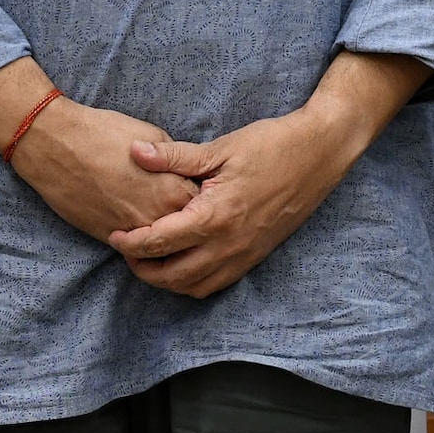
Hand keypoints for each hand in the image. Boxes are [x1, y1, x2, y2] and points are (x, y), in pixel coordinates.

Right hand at [0, 57, 196, 242]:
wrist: (57, 146)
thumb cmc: (105, 133)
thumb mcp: (154, 136)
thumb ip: (176, 162)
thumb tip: (187, 172)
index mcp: (172, 189)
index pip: (206, 205)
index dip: (207, 197)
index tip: (209, 192)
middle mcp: (155, 216)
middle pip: (188, 230)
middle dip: (192, 220)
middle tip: (196, 211)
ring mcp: (131, 230)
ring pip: (163, 244)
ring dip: (169, 235)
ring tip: (173, 223)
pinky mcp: (108, 237)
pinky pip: (136, 248)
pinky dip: (144, 241)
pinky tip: (146, 227)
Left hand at [110, 51, 429, 298]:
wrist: (320, 153)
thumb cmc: (272, 145)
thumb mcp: (222, 147)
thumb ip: (175, 157)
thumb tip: (134, 153)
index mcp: (215, 216)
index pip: (159, 242)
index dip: (130, 242)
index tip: (113, 233)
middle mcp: (229, 244)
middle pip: (171, 275)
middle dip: (142, 268)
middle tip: (126, 249)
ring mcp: (245, 255)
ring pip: (193, 287)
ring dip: (166, 280)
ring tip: (150, 260)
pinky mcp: (256, 256)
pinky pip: (216, 284)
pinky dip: (193, 283)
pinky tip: (184, 263)